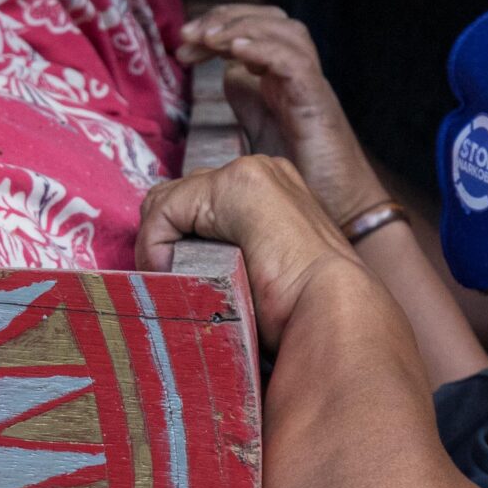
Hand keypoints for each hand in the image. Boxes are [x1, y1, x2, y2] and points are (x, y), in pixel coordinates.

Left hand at [140, 156, 361, 348]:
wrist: (333, 314)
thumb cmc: (299, 315)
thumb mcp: (256, 278)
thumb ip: (228, 260)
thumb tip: (180, 272)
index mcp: (274, 192)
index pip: (197, 205)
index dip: (173, 244)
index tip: (175, 285)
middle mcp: (264, 172)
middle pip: (179, 197)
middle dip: (164, 242)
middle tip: (169, 286)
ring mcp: (252, 173)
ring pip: (168, 201)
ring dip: (159, 246)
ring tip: (173, 286)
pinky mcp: (236, 185)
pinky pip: (166, 209)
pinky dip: (155, 245)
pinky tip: (171, 275)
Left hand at [176, 5, 383, 223]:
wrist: (345, 213)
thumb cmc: (308, 180)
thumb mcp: (264, 133)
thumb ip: (248, 102)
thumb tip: (225, 76)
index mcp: (282, 80)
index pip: (253, 31)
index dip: (216, 29)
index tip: (182, 48)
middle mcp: (298, 76)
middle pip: (268, 20)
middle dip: (225, 18)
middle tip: (187, 36)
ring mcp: (310, 86)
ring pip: (284, 32)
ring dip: (241, 28)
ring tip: (206, 38)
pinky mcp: (318, 103)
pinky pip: (294, 62)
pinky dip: (264, 50)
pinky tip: (235, 51)